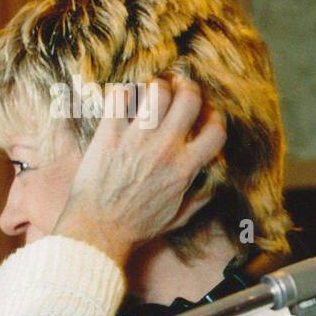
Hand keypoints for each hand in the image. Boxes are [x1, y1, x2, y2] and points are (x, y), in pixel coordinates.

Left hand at [53, 74, 226, 265]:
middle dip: (188, 88)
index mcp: (185, 168)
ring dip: (158, 86)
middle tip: (180, 88)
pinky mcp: (110, 134)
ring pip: (158, 91)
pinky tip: (125, 100)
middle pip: (189, 99)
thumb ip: (202, 197)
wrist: (100, 229)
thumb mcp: (180, 216)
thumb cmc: (139, 225)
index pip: (216, 130)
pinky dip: (124, 92)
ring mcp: (136, 138)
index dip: (215, 117)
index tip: (205, 116)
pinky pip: (120, 97)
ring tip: (152, 90)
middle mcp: (165, 148)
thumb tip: (214, 180)